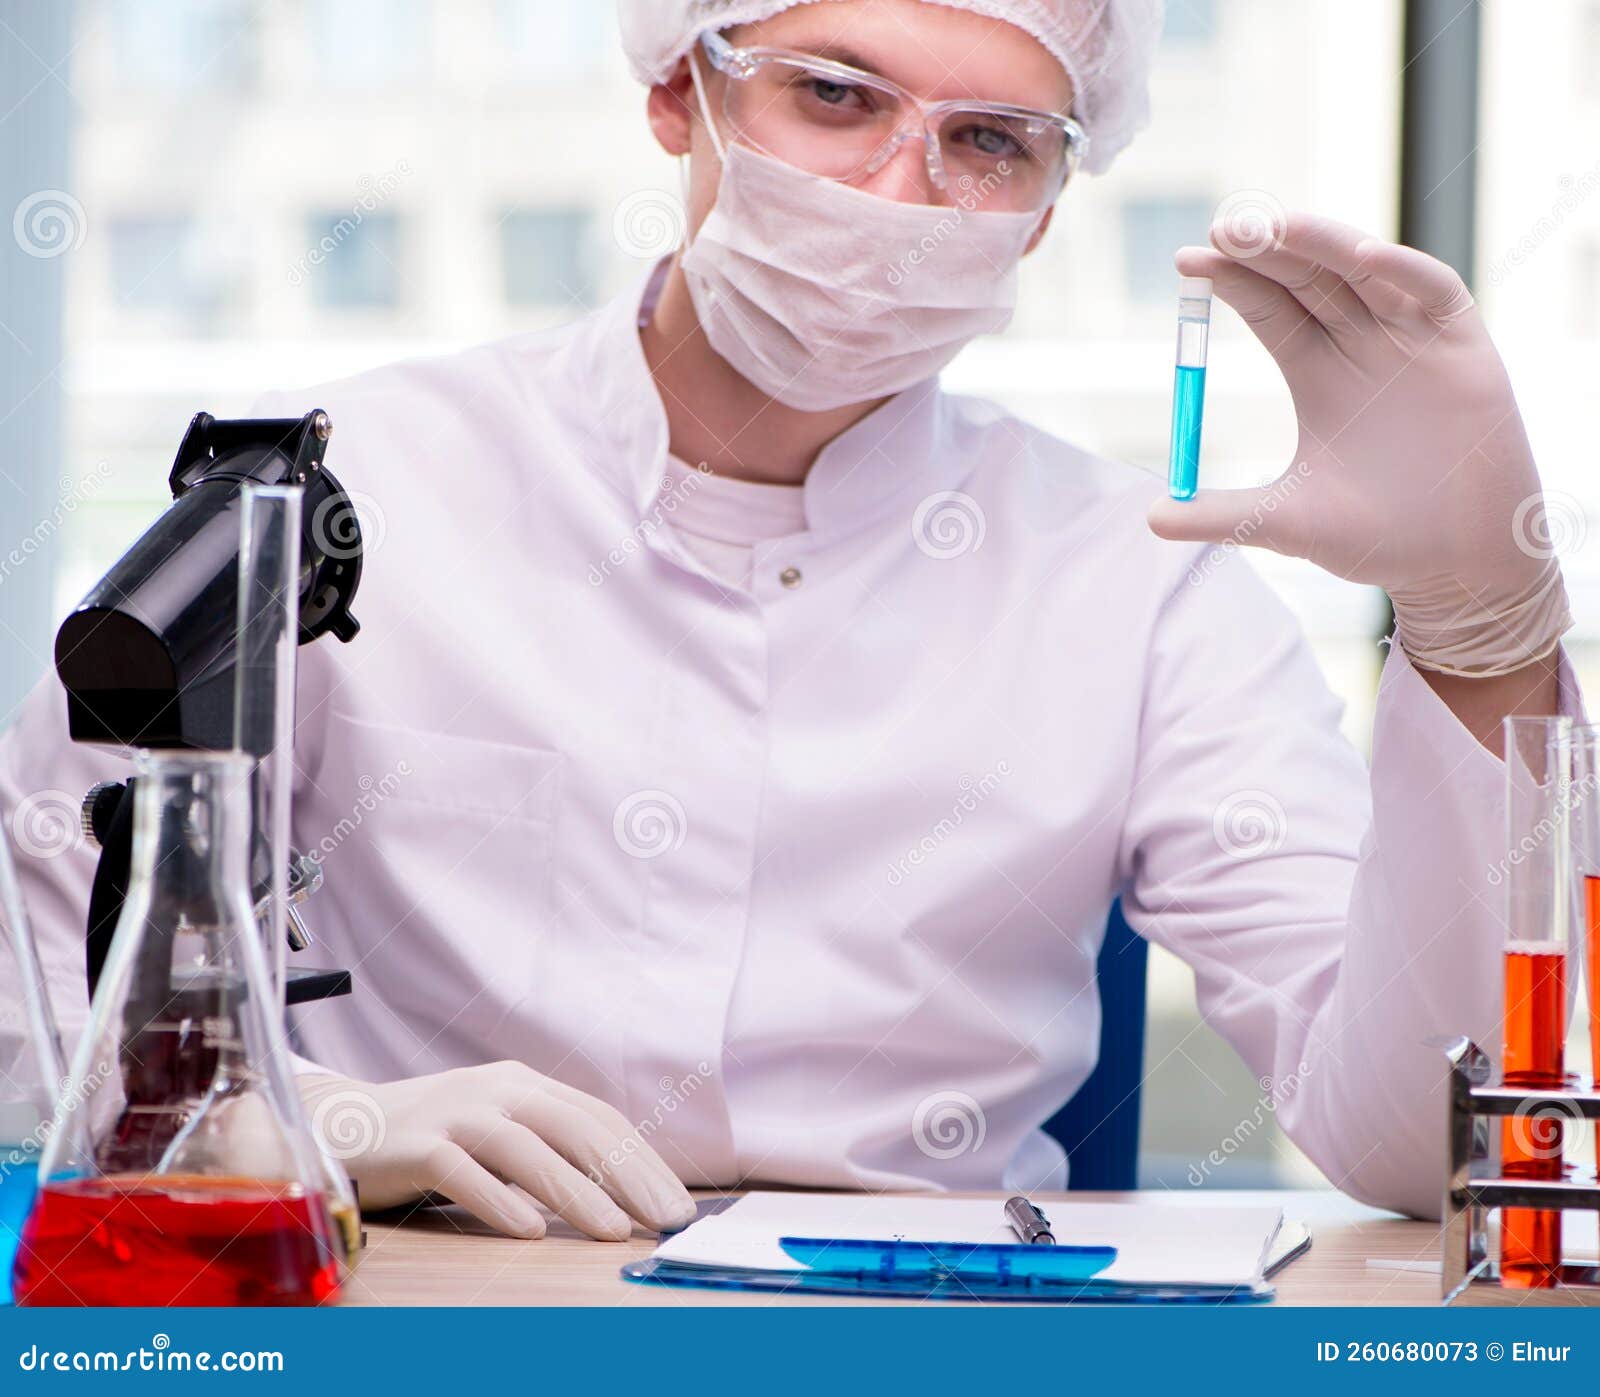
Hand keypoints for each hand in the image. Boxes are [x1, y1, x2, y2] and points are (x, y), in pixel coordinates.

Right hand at [299, 1063, 697, 1240]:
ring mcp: (456, 1111)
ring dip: (575, 1192)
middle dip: (628, 1176)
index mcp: (526, 1083)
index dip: (643, 1160)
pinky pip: (462, 1170)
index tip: (677, 1202)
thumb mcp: (501, 1129)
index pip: (599, 1119)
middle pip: (575, 1129)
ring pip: (526, 1149)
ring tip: (613, 1230)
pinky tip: (529, 1231)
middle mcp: (498, 1088)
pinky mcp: (417, 1142)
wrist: (346, 1124)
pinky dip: (497, 1200)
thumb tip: (623, 1191)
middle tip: (665, 1218)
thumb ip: (551, 1148)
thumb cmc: (438, 1135)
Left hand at [1147, 211, 1570, 676]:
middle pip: (1309, 277)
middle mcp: (1362, 346)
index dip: (1232, 280)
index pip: (1269, 307)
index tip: (1187, 262)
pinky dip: (1403, 270)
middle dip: (1267, 250)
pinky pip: (1435, 292)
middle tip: (1221, 229)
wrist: (1456, 565)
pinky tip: (1363, 257)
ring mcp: (1413, 342)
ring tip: (1277, 227)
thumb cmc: (1377, 538)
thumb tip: (1151, 518)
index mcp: (1317, 372)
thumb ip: (1221, 515)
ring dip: (1323, 244)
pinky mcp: (1465, 350)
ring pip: (1365, 271)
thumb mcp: (1284, 524)